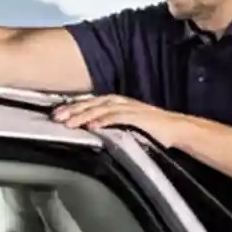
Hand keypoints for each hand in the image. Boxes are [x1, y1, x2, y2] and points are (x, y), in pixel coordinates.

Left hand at [51, 94, 193, 148]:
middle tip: (57, 118)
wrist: (175, 129)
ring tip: (70, 123)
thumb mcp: (124, 124)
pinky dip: (105, 120)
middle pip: (91, 104)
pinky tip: (93, 126)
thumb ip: (107, 124)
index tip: (56, 115)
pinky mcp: (138, 117)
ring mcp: (129, 108)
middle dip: (72, 110)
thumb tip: (87, 130)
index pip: (88, 103)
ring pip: (101, 109)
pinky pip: (118, 117)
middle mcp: (119, 102)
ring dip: (84, 115)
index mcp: (114, 102)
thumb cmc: (149, 129)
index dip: (72, 107)